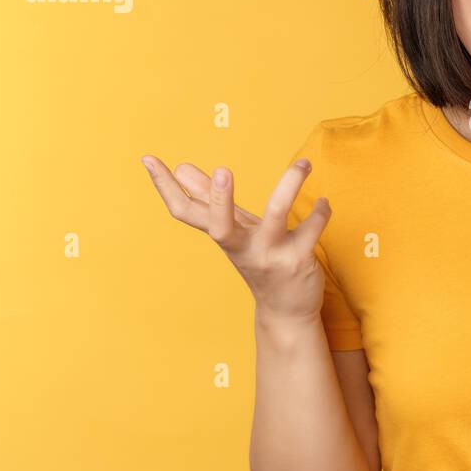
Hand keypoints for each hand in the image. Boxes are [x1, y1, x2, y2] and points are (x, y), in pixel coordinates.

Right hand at [141, 154, 332, 321]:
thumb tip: (182, 169)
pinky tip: (323, 203)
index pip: (185, 212)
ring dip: (290, 185)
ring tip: (303, 163)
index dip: (164, 187)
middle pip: (220, 226)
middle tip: (223, 170)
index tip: (148, 159)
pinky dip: (321, 211)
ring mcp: (270, 254)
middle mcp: (242, 247)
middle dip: (220, 199)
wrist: (286, 311)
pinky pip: (312, 227)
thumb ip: (210, 200)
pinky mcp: (297, 260)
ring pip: (277, 215)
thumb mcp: (234, 231)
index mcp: (222, 236)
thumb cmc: (258, 260)